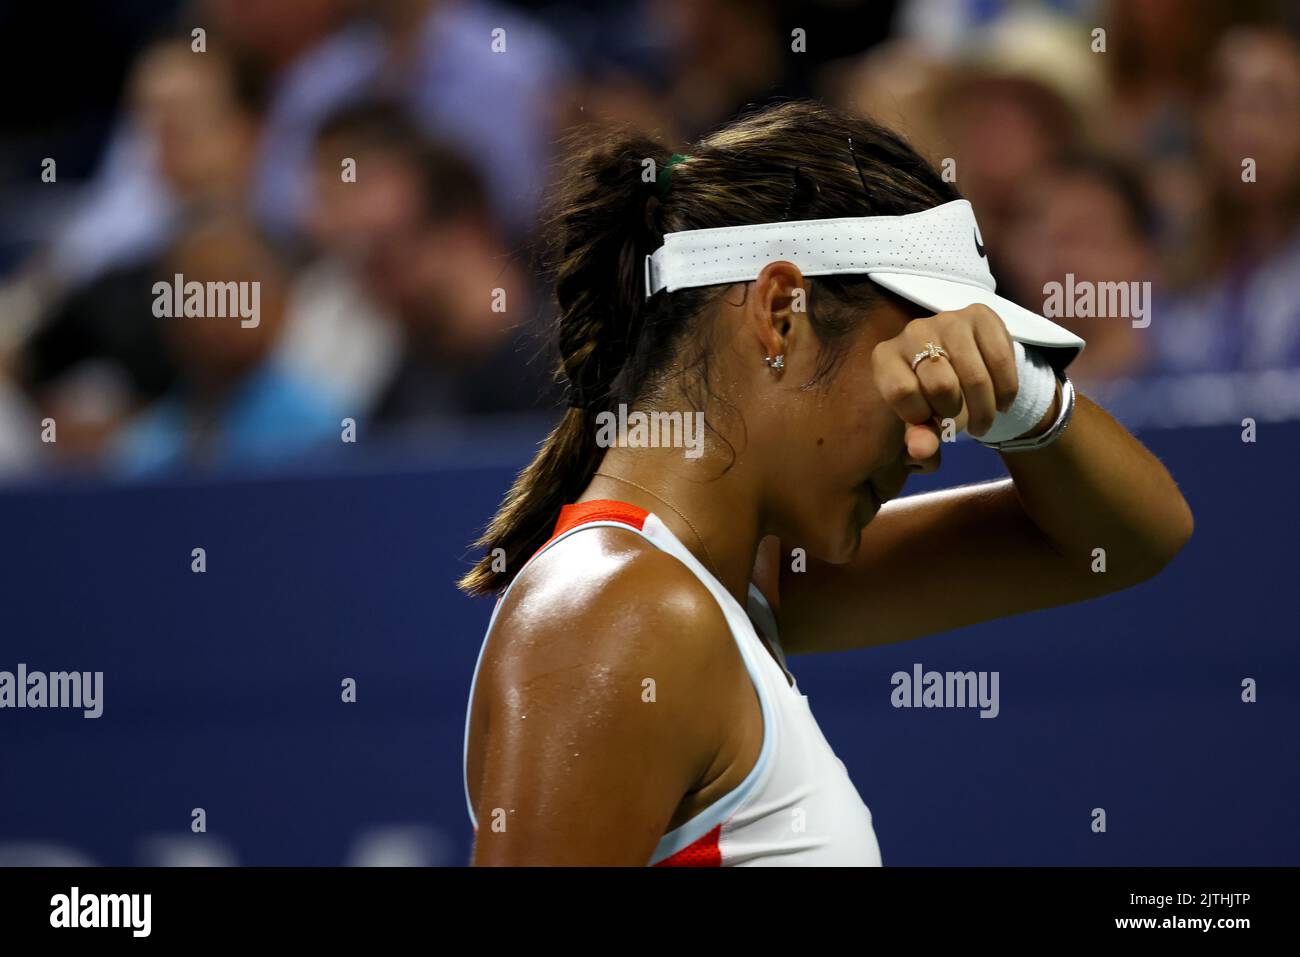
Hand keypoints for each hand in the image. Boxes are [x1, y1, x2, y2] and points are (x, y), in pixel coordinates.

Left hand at [870, 304, 1019, 460]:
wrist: (956, 366)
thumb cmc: (928, 399)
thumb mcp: (919, 424)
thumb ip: (918, 440)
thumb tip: (922, 452)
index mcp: (886, 357)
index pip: (902, 391)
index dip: (921, 416)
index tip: (930, 421)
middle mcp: (913, 331)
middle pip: (942, 385)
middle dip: (957, 415)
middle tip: (962, 424)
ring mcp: (948, 319)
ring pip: (975, 377)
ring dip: (985, 410)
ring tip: (983, 423)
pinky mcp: (979, 314)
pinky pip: (1001, 359)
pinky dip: (1006, 391)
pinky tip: (1001, 403)